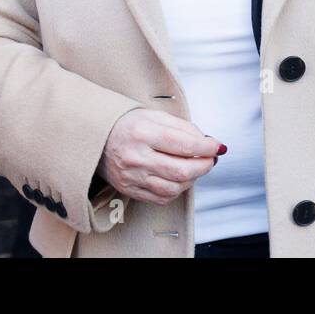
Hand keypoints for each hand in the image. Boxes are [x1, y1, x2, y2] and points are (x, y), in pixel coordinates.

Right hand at [97, 108, 222, 204]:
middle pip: (181, 171)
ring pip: (174, 188)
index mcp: (142, 133)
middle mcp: (136, 157)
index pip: (184, 144)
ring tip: (195, 167)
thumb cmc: (127, 125)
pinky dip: (177, 190)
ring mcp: (132, 177)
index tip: (217, 146)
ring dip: (192, 179)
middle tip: (211, 159)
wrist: (97, 139)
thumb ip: (182, 127)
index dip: (206, 147)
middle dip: (204, 166)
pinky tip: (179, 179)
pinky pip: (162, 198)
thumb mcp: (154, 115)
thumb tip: (206, 142)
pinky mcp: (130, 190)